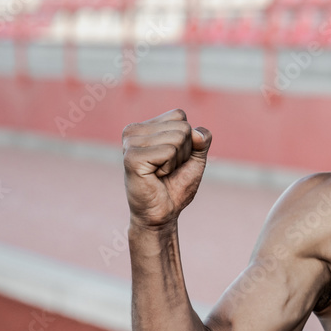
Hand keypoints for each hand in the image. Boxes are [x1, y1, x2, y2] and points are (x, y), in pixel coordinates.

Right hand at [122, 108, 211, 228]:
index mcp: (144, 127)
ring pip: (177, 138)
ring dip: (176, 161)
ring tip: (161, 173)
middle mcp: (133, 131)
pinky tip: (155, 176)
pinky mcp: (131, 157)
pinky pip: (169, 151)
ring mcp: (130, 142)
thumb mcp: (195, 158)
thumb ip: (201, 139)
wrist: (162, 214)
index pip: (179, 115)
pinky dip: (169, 167)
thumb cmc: (176, 186)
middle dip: (184, 152)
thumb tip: (195, 131)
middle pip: (182, 127)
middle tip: (167, 170)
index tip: (173, 159)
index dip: (187, 140)